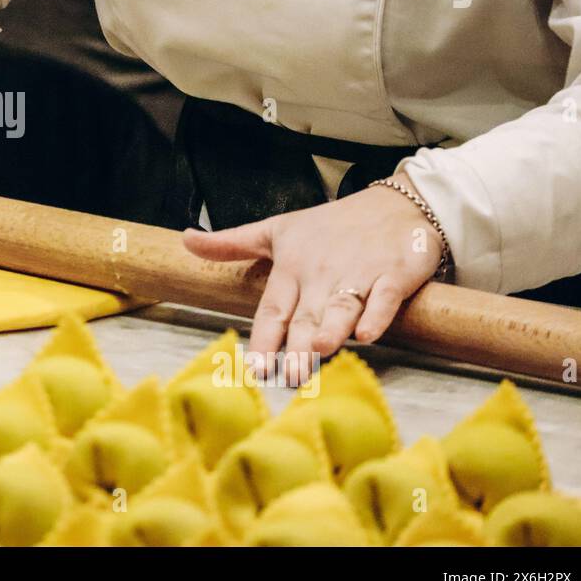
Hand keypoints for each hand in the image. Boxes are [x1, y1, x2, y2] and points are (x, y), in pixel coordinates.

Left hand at [181, 175, 441, 382]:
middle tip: (289, 377)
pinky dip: (377, 316)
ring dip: (331, 329)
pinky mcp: (394, 274)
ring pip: (341, 307)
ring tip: (319, 349)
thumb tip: (185, 239)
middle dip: (296, 346)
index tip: (254, 367)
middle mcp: (321, 274)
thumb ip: (231, 243)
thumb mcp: (277, 230)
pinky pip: (384, 298)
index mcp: (291, 268)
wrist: (394, 204)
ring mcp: (358, 274)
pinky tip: (368, 334)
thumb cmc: (331, 225)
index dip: (263, 338)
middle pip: (306, 316)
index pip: (272, 309)